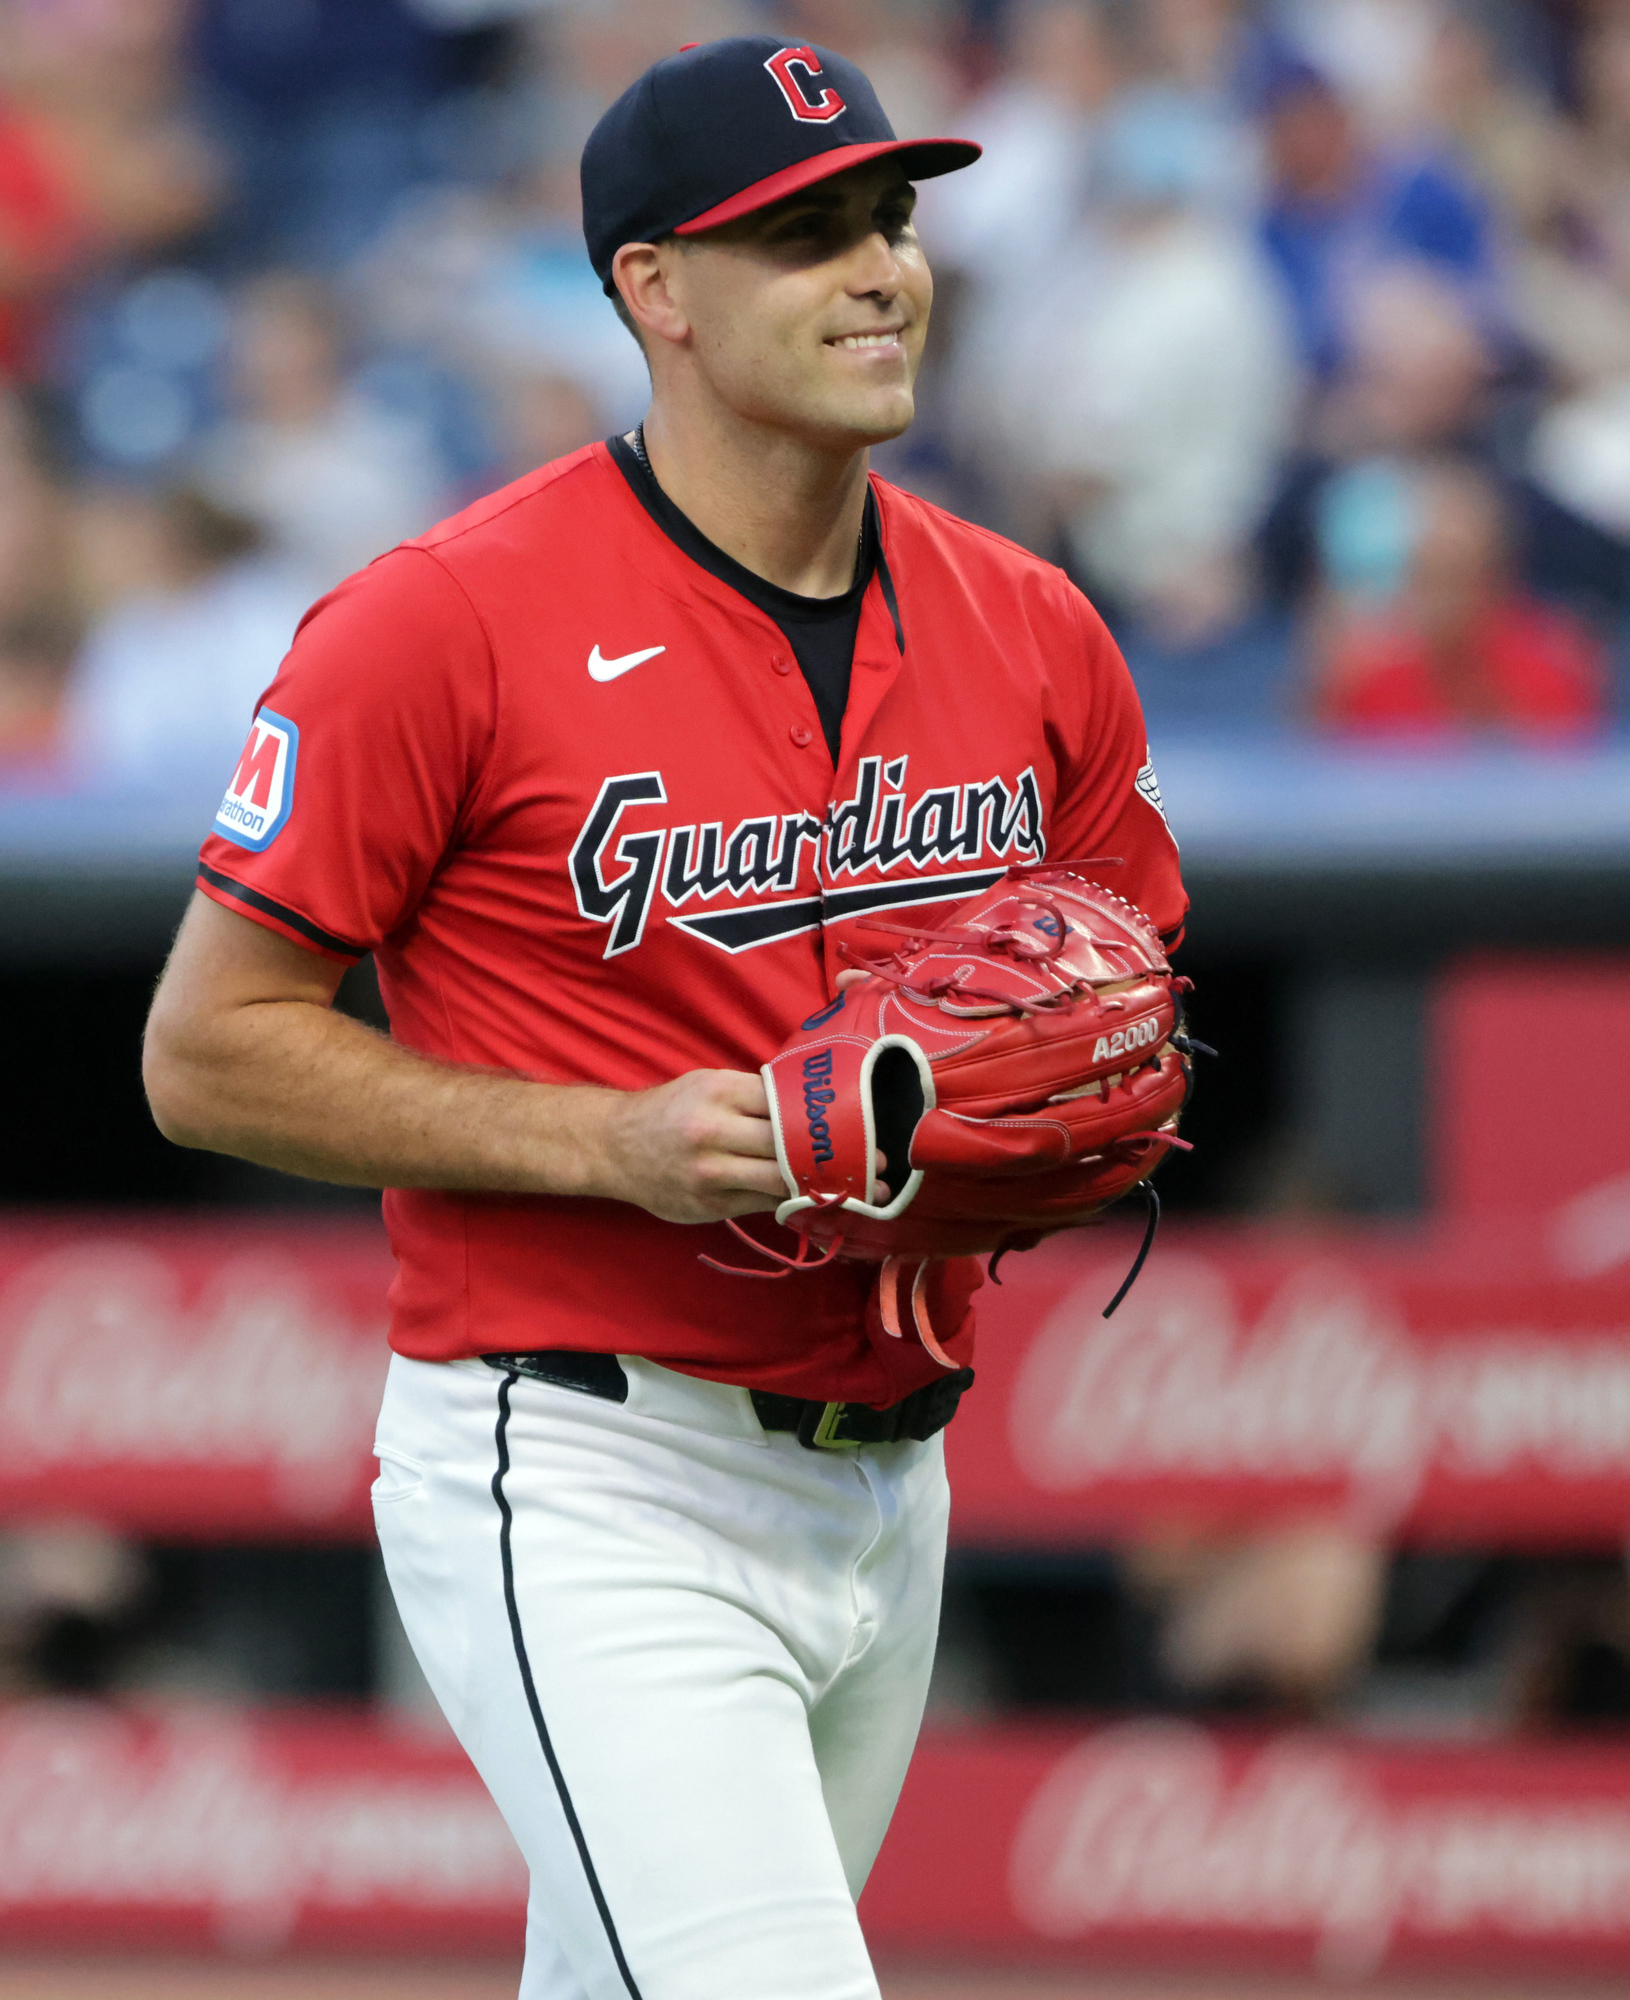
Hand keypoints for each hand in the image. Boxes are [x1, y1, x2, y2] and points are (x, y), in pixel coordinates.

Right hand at [592, 1060, 888, 1224]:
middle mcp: (715, 1133)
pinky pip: (764, 1205)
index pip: (788, 1102)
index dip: (830, 1115)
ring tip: (864, 1190)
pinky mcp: (710, 1205)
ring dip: (826, 1187)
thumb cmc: (668, 1111)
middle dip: (840, 1155)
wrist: (612, 1147)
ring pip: (782, 1182)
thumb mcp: (707, 1085)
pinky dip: (794, 1203)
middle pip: (792, 1145)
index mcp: (720, 1093)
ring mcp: (712, 1174)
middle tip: (882, 1163)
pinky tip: (823, 1203)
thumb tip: (813, 1104)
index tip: (867, 1123)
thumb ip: (755, 1095)